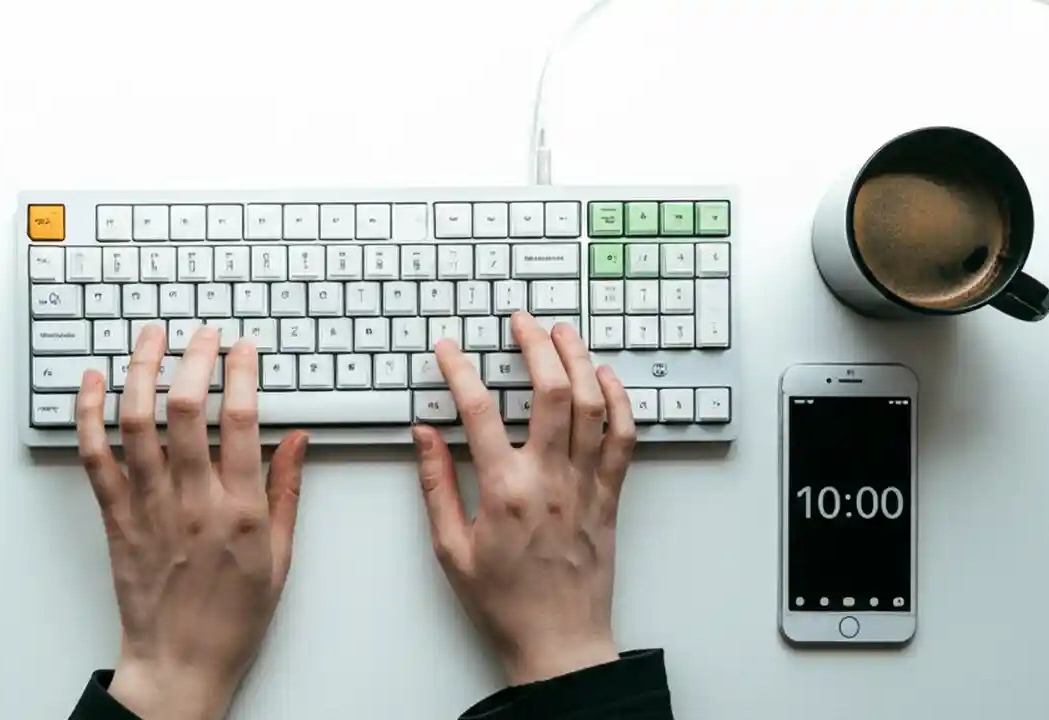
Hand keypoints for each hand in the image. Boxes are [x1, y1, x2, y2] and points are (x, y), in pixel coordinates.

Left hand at [76, 325, 307, 719]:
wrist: (180, 664)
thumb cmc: (233, 618)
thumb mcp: (281, 556)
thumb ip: (286, 492)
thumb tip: (296, 439)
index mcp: (239, 510)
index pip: (242, 422)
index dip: (241, 373)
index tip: (243, 347)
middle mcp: (192, 501)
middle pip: (185, 410)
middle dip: (193, 358)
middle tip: (200, 333)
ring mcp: (148, 508)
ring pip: (137, 423)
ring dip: (141, 371)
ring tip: (150, 338)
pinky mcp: (115, 518)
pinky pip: (95, 457)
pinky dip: (88, 414)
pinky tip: (92, 383)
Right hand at [412, 312, 636, 685]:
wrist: (558, 642)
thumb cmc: (504, 602)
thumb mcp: (450, 548)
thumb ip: (436, 484)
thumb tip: (424, 434)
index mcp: (504, 491)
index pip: (478, 410)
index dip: (459, 369)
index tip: (448, 348)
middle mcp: (550, 479)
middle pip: (550, 391)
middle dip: (535, 345)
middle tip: (521, 321)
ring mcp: (586, 484)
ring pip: (592, 405)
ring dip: (579, 360)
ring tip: (563, 334)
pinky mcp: (611, 496)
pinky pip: (624, 438)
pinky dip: (620, 401)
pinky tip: (606, 379)